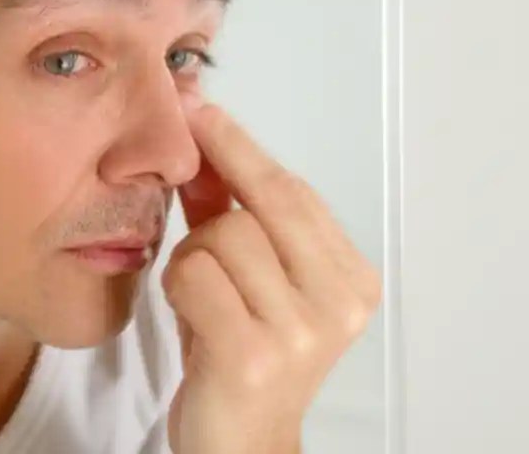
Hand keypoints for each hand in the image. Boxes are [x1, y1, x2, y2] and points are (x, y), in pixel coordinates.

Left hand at [162, 106, 380, 453]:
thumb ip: (231, 208)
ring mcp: (301, 332)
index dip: (239, 146)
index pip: (290, 189)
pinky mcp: (253, 356)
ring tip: (203, 302)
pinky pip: (193, 276)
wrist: (238, 445)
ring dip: (191, 262)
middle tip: (182, 188)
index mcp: (350, 279)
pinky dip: (177, 290)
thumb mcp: (244, 275)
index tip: (201, 108)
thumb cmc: (237, 354)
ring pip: (219, 238)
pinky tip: (192, 320)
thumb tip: (203, 134)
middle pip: (257, 205)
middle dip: (210, 206)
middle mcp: (338, 303)